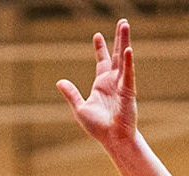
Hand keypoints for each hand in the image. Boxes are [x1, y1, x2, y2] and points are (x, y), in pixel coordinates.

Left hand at [57, 19, 136, 144]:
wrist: (112, 140)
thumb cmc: (98, 127)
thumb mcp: (79, 108)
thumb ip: (71, 94)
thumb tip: (59, 82)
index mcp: (102, 84)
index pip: (102, 61)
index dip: (100, 48)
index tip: (97, 35)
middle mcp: (113, 81)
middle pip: (116, 55)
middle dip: (118, 38)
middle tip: (122, 22)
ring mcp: (122, 85)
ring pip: (123, 59)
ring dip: (124, 42)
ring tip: (125, 26)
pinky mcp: (128, 92)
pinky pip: (128, 74)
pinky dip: (128, 62)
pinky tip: (128, 50)